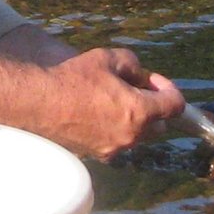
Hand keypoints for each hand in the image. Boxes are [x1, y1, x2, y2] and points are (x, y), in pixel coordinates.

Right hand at [43, 48, 184, 160]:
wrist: (38, 103)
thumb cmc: (74, 79)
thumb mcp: (109, 58)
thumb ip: (133, 65)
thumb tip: (140, 75)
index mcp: (139, 112)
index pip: (175, 106)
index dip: (169, 89)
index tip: (153, 81)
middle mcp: (130, 136)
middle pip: (159, 126)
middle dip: (154, 108)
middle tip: (136, 90)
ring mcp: (113, 149)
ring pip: (137, 137)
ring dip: (135, 121)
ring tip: (113, 101)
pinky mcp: (96, 155)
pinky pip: (116, 142)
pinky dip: (115, 130)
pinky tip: (96, 114)